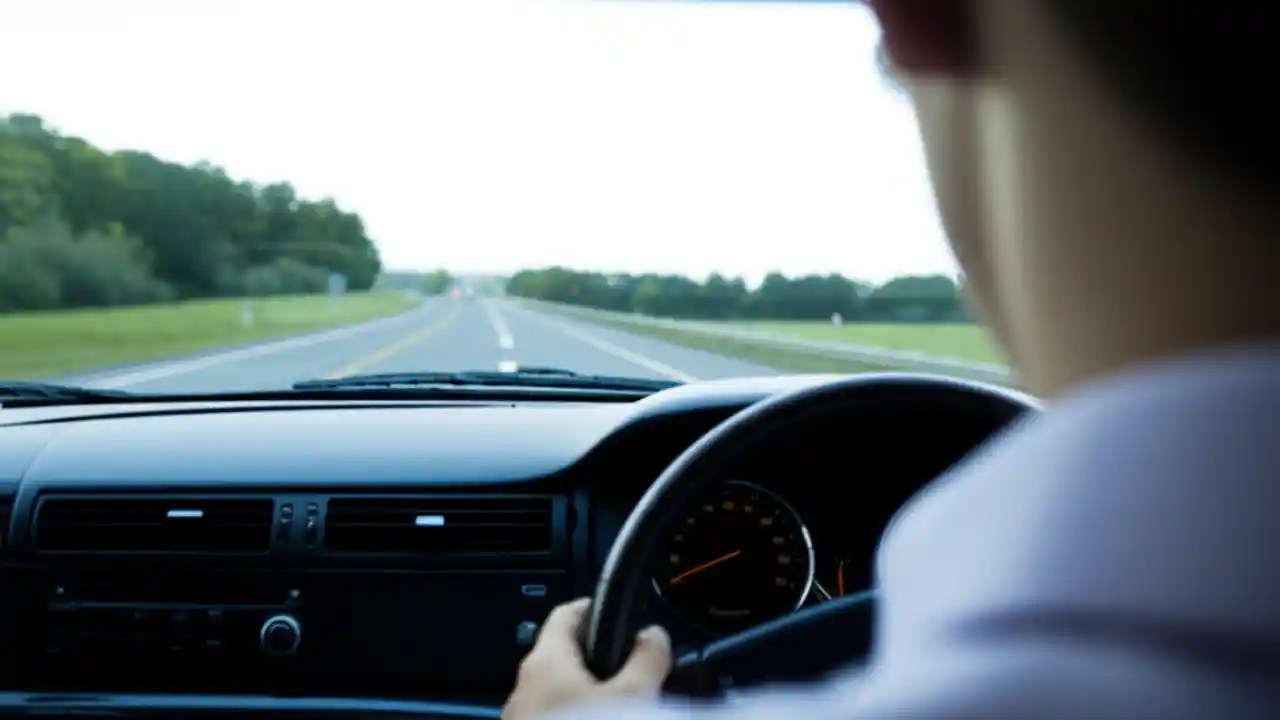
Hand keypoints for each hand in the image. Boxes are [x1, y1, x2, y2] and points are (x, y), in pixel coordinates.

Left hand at [502, 598, 672, 718]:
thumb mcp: (631, 697)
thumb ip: (647, 660)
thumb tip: (653, 635)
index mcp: (546, 660)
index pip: (567, 613)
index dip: (597, 607)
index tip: (624, 615)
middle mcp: (525, 685)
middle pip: (567, 656)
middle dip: (604, 661)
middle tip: (640, 671)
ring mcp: (521, 718)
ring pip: (562, 693)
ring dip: (594, 696)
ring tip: (630, 708)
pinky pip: (557, 719)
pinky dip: (582, 717)